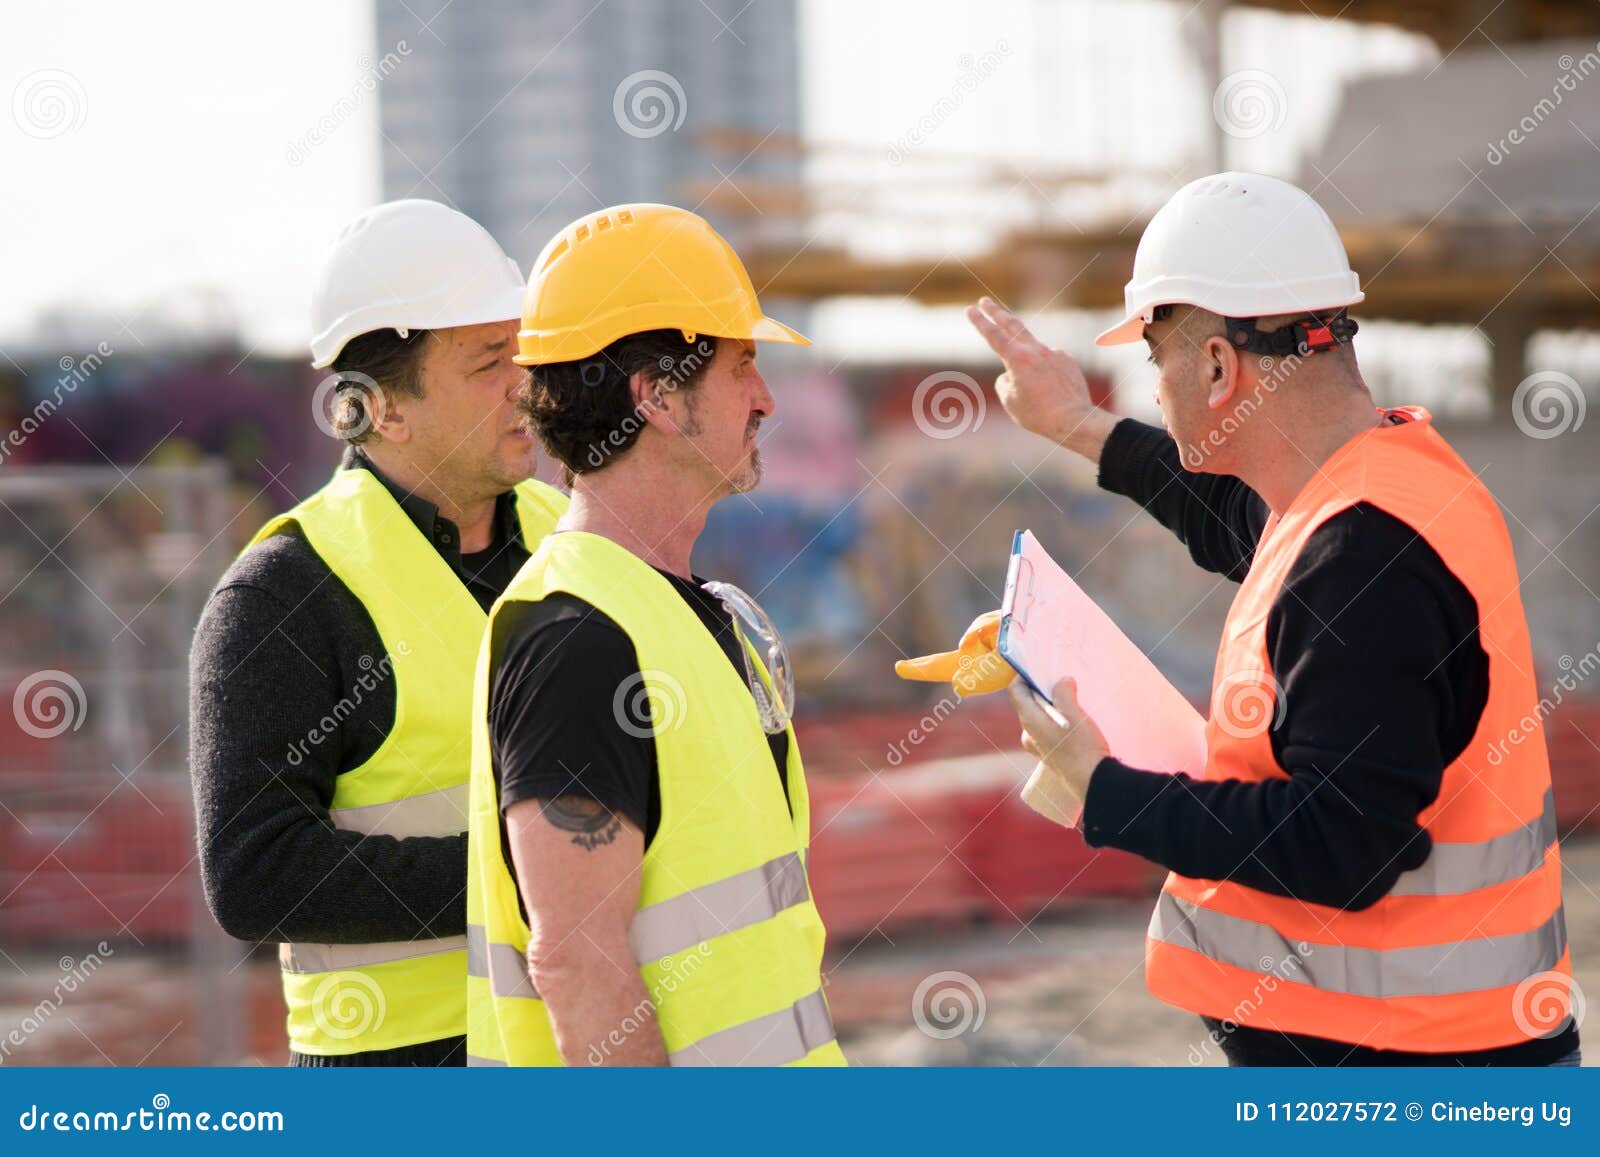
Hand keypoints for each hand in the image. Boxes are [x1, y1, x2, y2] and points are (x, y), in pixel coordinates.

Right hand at [965, 297, 1114, 458]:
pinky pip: (1051, 365)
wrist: (1074, 420)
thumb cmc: (1038, 415)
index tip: (970, 308)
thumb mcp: (1010, 402)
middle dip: (996, 312)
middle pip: (1013, 325)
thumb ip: (1005, 382)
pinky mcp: (1068, 360)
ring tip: (1035, 390)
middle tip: (985, 301)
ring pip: (1034, 354)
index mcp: (1017, 360)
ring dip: (1028, 368)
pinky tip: (1053, 394)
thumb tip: (1012, 373)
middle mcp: (1036, 351)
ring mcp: (1054, 353)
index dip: (980, 321)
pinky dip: (1047, 377)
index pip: (994, 335)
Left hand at [1007, 676, 1109, 806]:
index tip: (1040, 668)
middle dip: (1043, 690)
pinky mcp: (1049, 754)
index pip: (1015, 691)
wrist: (1092, 781)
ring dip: (1052, 706)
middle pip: (1028, 703)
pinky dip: (1057, 721)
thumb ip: (1063, 692)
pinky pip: (1048, 730)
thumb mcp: (1073, 712)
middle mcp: (1028, 732)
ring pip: (1040, 717)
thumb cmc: (1081, 746)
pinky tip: (1075, 722)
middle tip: (1062, 683)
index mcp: (1029, 720)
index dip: (1024, 676)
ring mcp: (1038, 745)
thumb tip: (1062, 681)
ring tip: (1073, 701)